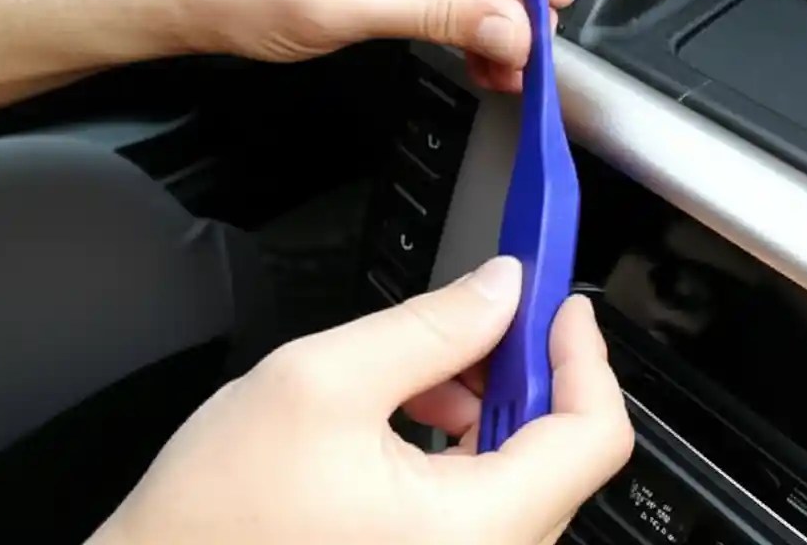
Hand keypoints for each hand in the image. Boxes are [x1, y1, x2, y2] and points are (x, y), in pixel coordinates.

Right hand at [88, 257, 633, 544]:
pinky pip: (489, 501)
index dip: (584, 354)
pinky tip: (415, 415)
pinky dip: (468, 445)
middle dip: (527, 370)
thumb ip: (428, 327)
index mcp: (474, 530)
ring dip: (492, 405)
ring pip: (525, 472)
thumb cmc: (213, 521)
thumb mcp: (319, 382)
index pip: (593, 436)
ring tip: (425, 374)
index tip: (562, 304)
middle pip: (562, 451)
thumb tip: (499, 287)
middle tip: (488, 317)